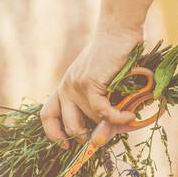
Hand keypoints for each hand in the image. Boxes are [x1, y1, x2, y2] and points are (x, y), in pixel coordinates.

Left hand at [41, 21, 143, 149]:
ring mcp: (75, 86)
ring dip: (112, 125)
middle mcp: (66, 88)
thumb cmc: (115, 59)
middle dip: (89, 137)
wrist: (119, 31)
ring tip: (128, 120)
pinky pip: (102, 112)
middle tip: (107, 135)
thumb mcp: (105, 89)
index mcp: (65, 88)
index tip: (66, 145)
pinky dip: (118, 117)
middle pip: (70, 126)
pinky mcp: (89, 83)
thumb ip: (101, 113)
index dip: (54, 134)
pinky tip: (130, 115)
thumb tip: (100, 142)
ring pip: (92, 120)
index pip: (47, 116)